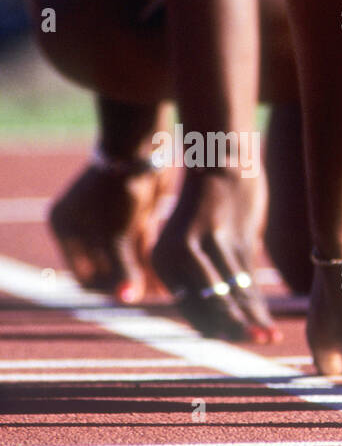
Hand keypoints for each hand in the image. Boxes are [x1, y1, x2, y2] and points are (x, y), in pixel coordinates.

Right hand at [49, 159, 165, 302]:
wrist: (143, 146)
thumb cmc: (121, 186)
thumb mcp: (118, 231)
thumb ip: (123, 267)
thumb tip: (126, 299)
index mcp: (67, 229)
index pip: (86, 276)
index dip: (110, 289)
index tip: (135, 297)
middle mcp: (84, 227)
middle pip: (109, 270)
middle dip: (133, 283)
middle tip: (157, 295)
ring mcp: (110, 222)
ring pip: (129, 260)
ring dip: (148, 275)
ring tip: (169, 288)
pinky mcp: (134, 218)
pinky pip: (141, 248)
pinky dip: (154, 260)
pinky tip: (170, 274)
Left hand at [152, 168, 278, 342]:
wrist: (220, 162)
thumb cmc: (207, 208)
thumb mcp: (192, 241)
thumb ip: (201, 276)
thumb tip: (223, 313)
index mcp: (165, 259)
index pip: (192, 307)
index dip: (217, 328)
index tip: (237, 341)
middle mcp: (183, 255)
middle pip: (213, 303)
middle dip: (237, 328)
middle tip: (258, 345)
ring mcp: (210, 246)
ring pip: (233, 292)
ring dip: (253, 318)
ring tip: (269, 338)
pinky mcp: (234, 236)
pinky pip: (246, 277)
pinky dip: (258, 297)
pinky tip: (269, 312)